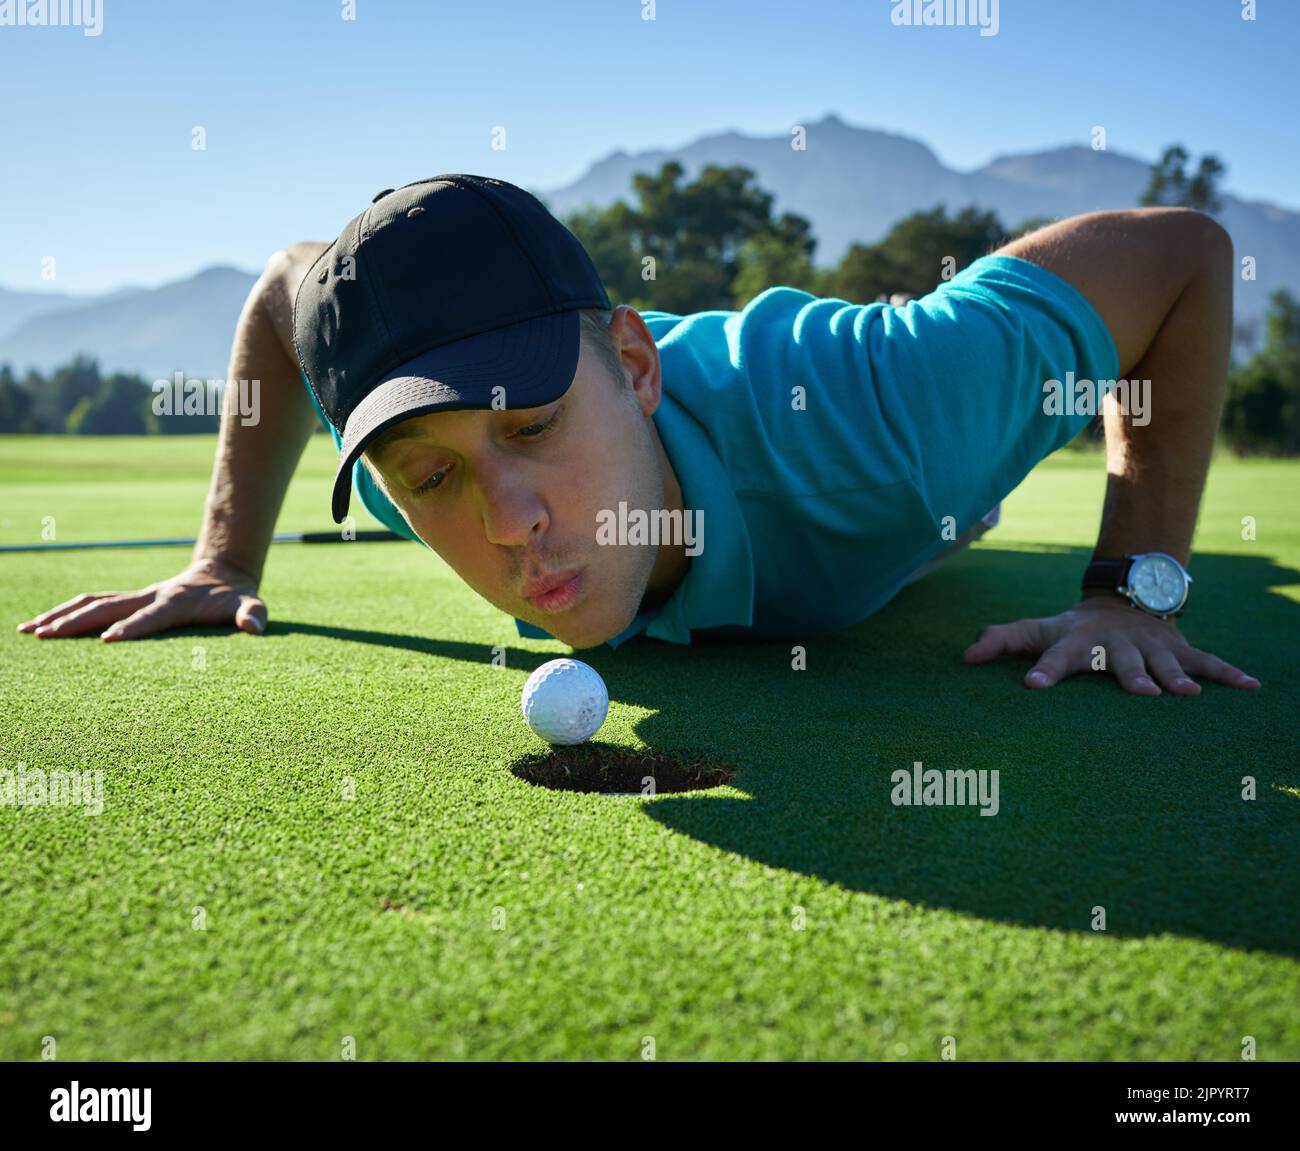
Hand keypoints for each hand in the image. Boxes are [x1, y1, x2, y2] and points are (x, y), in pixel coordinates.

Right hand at [16, 558, 267, 642]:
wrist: (223, 572)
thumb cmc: (236, 597)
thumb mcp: (251, 604)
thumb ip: (254, 614)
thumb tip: (256, 627)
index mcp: (177, 601)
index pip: (151, 616)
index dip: (133, 628)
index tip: (108, 641)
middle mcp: (151, 595)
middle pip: (108, 607)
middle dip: (77, 622)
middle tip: (45, 636)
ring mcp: (137, 596)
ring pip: (92, 602)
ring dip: (60, 615)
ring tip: (28, 630)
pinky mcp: (128, 600)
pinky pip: (92, 604)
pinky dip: (65, 612)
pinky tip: (39, 626)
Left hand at [962, 594, 1260, 694]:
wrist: (1122, 598)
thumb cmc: (1071, 628)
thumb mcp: (1037, 630)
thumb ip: (1001, 641)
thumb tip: (964, 657)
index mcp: (1077, 642)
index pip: (1056, 656)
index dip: (1044, 670)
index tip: (1032, 686)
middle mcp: (1115, 645)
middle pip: (1119, 662)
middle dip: (1129, 675)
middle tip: (1138, 693)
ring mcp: (1150, 647)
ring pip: (1163, 664)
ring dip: (1174, 677)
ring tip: (1185, 696)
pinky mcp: (1178, 649)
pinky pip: (1206, 662)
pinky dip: (1228, 675)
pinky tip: (1251, 688)